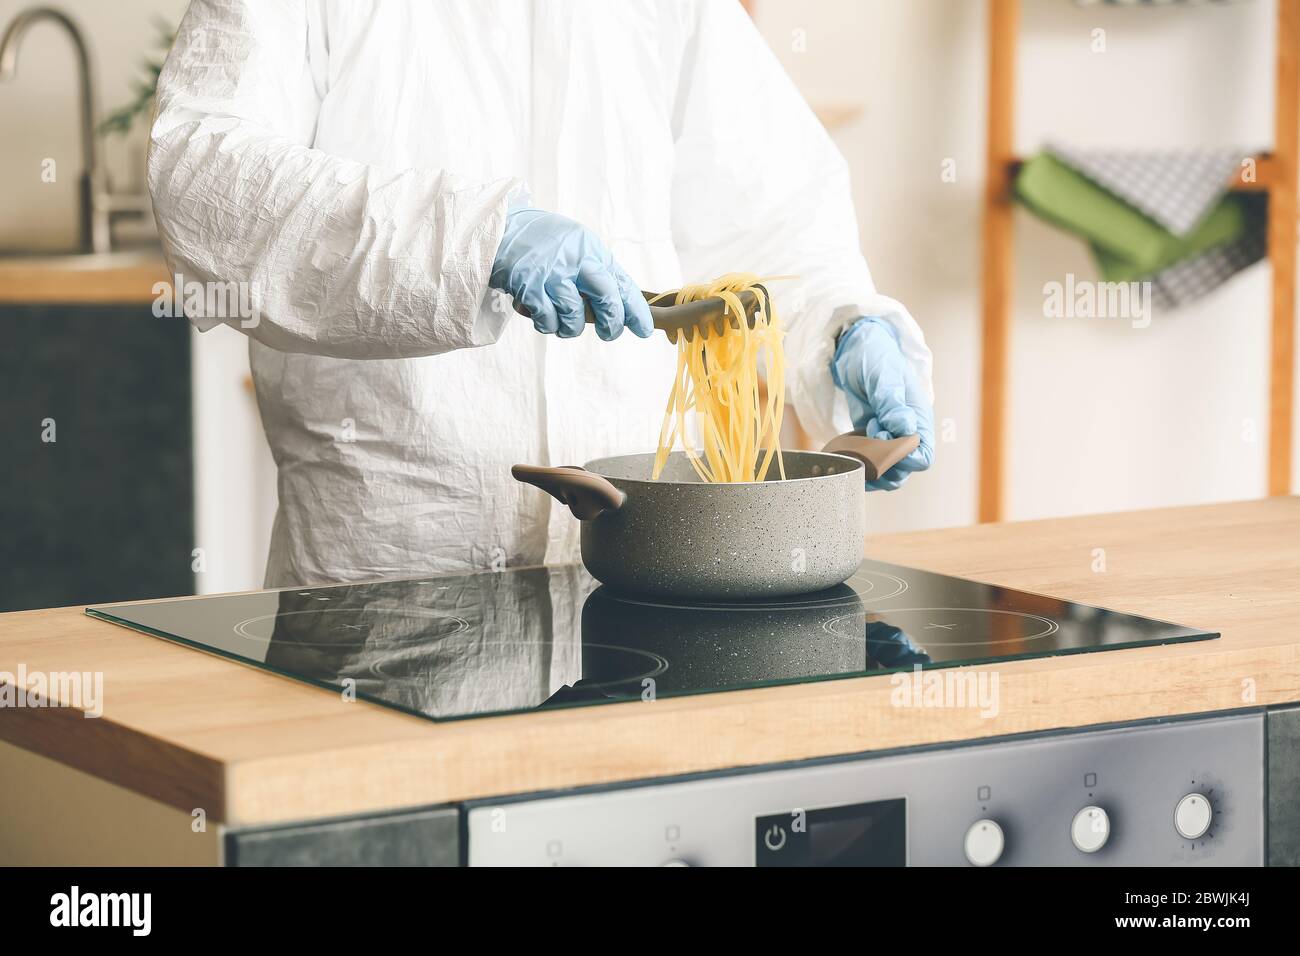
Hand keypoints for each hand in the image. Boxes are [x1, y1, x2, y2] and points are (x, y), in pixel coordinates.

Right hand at [489, 206, 653, 339]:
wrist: (502, 229)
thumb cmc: (544, 243)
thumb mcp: (577, 247)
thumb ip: (598, 272)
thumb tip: (622, 306)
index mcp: (590, 250)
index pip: (621, 283)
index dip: (635, 310)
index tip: (644, 329)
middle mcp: (574, 260)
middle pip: (607, 300)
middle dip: (612, 324)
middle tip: (609, 332)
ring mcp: (551, 274)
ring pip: (574, 319)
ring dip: (570, 328)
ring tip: (564, 319)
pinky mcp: (528, 288)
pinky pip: (547, 322)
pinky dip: (548, 325)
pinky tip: (543, 314)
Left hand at [830, 317, 934, 490]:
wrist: (857, 349)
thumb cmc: (875, 356)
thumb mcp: (883, 375)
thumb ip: (892, 403)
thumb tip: (905, 428)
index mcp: (918, 417)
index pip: (922, 456)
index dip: (903, 458)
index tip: (881, 440)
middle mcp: (907, 431)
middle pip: (904, 469)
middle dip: (882, 465)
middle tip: (862, 444)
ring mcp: (888, 436)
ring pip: (887, 471)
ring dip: (870, 469)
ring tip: (853, 449)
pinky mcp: (870, 438)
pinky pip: (870, 462)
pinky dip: (858, 463)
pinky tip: (845, 453)